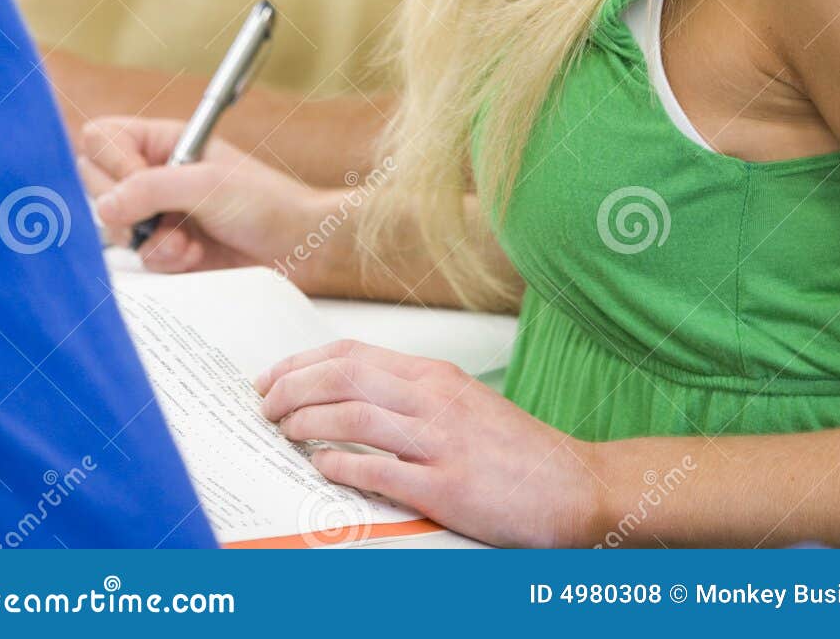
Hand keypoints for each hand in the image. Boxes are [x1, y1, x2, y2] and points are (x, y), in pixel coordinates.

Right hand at [78, 115, 315, 277]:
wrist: (297, 248)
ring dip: (152, 239)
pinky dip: (164, 260)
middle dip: (127, 208)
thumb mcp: (209, 184)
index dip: (111, 162)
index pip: (102, 139)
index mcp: (164, 141)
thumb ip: (152, 189)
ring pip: (113, 227)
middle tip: (161, 214)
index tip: (138, 182)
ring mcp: (158, 213)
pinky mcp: (165, 248)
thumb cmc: (266, 202)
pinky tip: (194, 256)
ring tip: (188, 240)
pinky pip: (138, 257)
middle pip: (96, 183)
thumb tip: (103, 208)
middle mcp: (154, 173)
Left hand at [254, 338, 603, 547]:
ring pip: (354, 416)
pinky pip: (380, 470)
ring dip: (306, 423)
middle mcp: (433, 399)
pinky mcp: (447, 485)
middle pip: (344, 376)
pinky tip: (322, 470)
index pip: (353, 353)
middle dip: (293, 388)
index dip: (303, 362)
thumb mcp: (463, 403)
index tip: (272, 378)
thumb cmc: (516, 450)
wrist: (575, 485)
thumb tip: (351, 397)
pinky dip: (341, 466)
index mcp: (435, 376)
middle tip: (264, 406)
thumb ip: (412, 396)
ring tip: (283, 434)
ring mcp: (440, 441)